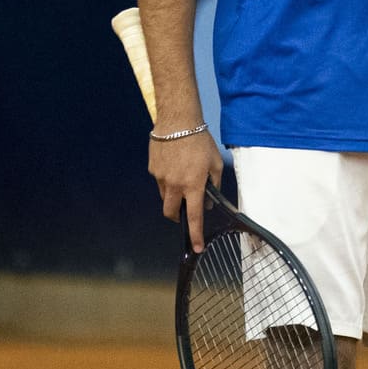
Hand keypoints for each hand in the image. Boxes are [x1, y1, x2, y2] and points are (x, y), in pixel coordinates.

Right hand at [149, 131, 220, 252]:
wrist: (177, 121)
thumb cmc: (200, 141)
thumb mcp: (215, 163)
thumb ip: (214, 184)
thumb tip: (210, 200)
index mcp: (193, 185)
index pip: (194, 217)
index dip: (196, 234)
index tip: (197, 247)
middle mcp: (175, 185)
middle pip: (171, 213)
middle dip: (177, 217)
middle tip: (184, 210)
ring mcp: (161, 178)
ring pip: (165, 197)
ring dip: (173, 195)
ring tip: (182, 176)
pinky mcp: (152, 169)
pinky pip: (160, 181)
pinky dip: (167, 179)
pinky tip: (174, 164)